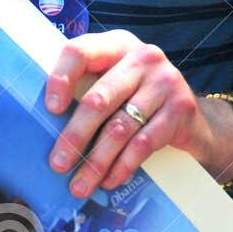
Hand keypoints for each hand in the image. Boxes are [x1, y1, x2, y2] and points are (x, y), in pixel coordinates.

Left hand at [45, 30, 232, 196]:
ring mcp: (165, 81)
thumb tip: (41, 128)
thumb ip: (84, 91)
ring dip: (96, 162)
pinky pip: (143, 144)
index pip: (80, 52)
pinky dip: (122, 166)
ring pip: (119, 127)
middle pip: (99, 98)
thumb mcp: (112, 85)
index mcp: (116, 45)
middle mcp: (142, 57)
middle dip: (74, 136)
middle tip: (58, 164)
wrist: (191, 118)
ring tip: (79, 185)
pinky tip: (109, 181)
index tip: (50, 109)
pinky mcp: (181, 108)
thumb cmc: (136, 101)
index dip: (61, 79)